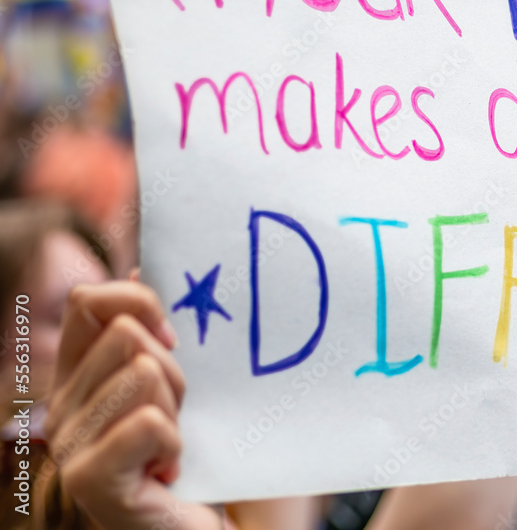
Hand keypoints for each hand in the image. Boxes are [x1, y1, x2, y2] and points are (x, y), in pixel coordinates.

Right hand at [40, 275, 222, 529]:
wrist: (203, 524)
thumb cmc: (196, 452)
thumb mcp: (176, 380)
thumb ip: (152, 331)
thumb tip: (140, 264)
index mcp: (78, 377)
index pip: (89, 300)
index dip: (139, 302)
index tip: (172, 340)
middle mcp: (60, 409)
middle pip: (128, 335)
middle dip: (173, 373)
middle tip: (175, 418)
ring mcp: (69, 447)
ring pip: (143, 374)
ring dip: (176, 410)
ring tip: (170, 447)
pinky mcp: (90, 482)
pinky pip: (148, 423)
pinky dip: (174, 444)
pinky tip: (166, 472)